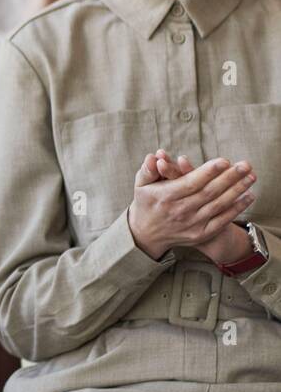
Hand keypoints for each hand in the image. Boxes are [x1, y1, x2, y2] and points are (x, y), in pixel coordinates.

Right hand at [128, 154, 255, 259]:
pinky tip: (249, 196)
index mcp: (166, 196)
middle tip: (245, 165)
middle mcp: (180, 211)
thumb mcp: (141, 185)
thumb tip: (154, 156)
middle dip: (229, 178)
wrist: (147, 235)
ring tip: (251, 176)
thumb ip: (148, 169)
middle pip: (209, 192)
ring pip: (218, 205)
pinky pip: (222, 220)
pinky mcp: (201, 234)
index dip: (208, 172)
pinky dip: (237, 208)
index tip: (224, 161)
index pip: (190, 183)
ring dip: (238, 190)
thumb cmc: (147, 203)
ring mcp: (192, 224)